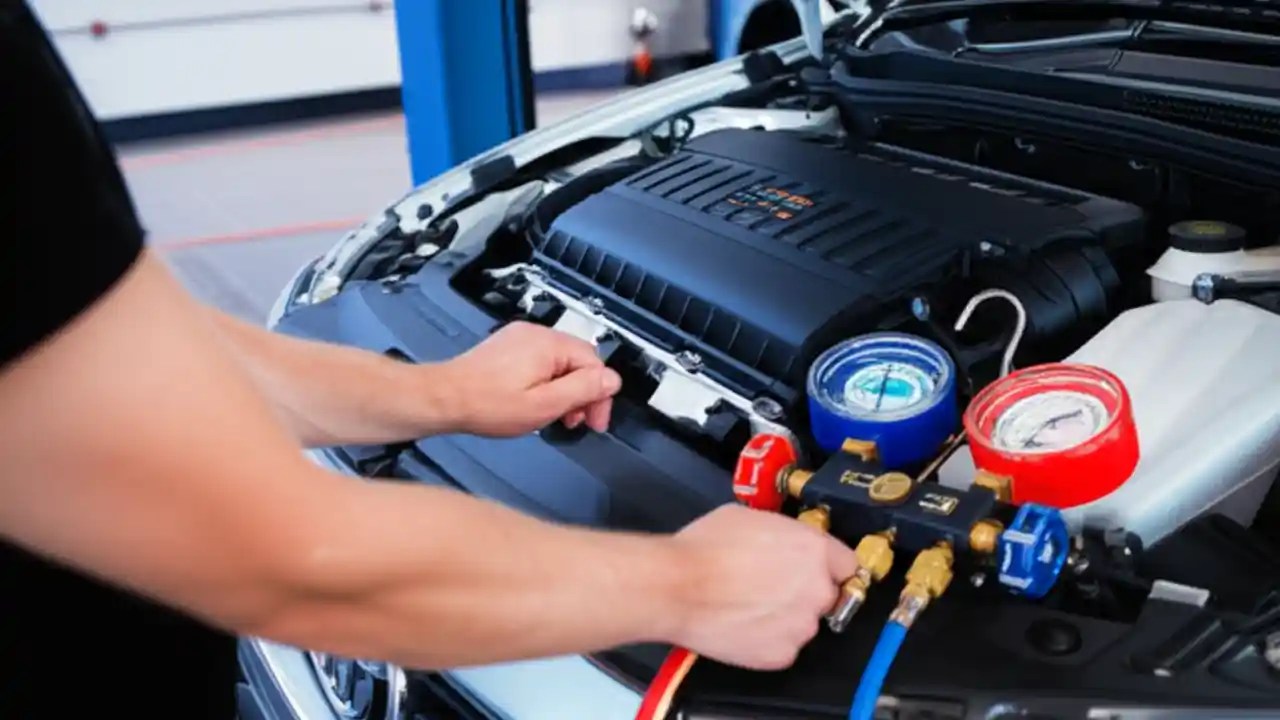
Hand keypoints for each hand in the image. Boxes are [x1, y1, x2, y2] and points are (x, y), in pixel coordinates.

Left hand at [438, 321, 621, 436]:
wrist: (443, 398)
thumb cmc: (489, 404)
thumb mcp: (544, 404)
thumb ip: (582, 390)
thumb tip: (612, 380)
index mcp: (550, 344)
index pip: (594, 364)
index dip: (599, 396)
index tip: (594, 422)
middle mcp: (537, 333)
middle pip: (578, 361)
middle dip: (583, 393)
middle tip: (574, 422)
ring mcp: (520, 338)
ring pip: (560, 363)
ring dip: (565, 390)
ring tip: (554, 416)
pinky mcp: (507, 347)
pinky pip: (540, 361)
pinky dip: (546, 382)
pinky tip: (536, 402)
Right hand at [667, 504, 858, 669]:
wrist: (676, 586)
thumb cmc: (703, 549)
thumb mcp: (748, 517)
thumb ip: (780, 532)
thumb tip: (780, 540)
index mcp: (813, 549)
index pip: (847, 564)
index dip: (830, 568)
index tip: (822, 573)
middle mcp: (816, 588)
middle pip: (827, 595)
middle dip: (803, 593)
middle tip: (770, 588)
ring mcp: (801, 625)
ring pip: (803, 623)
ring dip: (785, 617)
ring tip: (748, 606)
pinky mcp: (781, 654)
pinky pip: (783, 647)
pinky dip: (766, 640)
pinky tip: (742, 624)